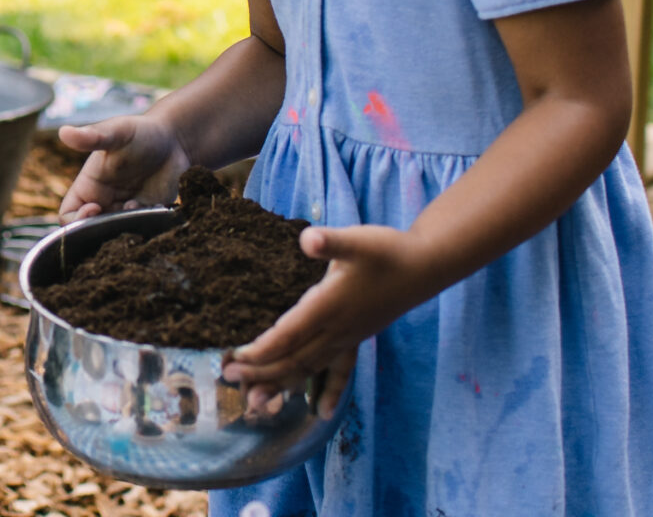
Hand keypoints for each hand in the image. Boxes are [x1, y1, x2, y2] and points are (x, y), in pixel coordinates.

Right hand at [57, 113, 189, 222]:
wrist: (175, 140)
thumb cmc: (140, 132)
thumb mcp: (116, 133)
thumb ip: (92, 137)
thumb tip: (64, 131)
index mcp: (88, 186)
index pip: (68, 214)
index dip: (75, 220)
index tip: (96, 208)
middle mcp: (104, 202)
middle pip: (91, 231)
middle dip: (105, 228)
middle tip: (124, 210)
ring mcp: (125, 211)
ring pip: (117, 235)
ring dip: (127, 228)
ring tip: (141, 205)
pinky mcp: (146, 217)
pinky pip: (141, 232)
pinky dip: (147, 228)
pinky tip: (157, 207)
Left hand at [222, 223, 438, 418]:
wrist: (425, 267)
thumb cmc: (388, 251)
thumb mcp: (359, 241)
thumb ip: (332, 242)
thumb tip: (309, 240)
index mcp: (330, 306)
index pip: (289, 335)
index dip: (262, 350)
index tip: (234, 359)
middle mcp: (337, 329)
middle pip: (293, 358)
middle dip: (260, 371)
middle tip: (227, 378)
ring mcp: (347, 338)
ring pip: (309, 369)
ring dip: (281, 385)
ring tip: (255, 402)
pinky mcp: (355, 339)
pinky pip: (337, 372)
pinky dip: (327, 391)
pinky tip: (321, 411)